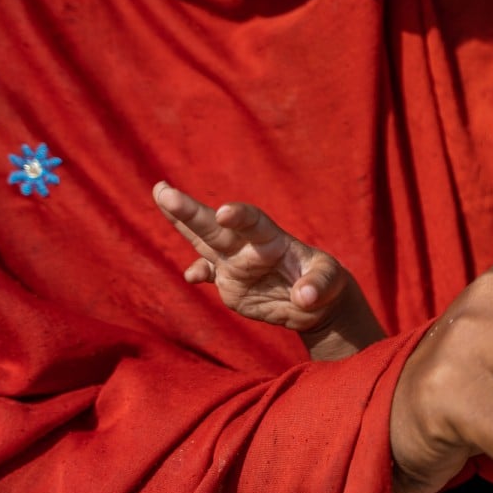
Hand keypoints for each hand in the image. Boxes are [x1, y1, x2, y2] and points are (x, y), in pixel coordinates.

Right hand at [152, 181, 381, 358]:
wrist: (313, 302)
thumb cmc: (324, 281)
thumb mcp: (331, 281)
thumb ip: (319, 285)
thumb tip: (304, 297)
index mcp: (272, 239)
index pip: (253, 222)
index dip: (239, 217)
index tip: (223, 213)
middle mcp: (247, 246)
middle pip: (215, 228)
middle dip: (189, 212)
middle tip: (163, 190)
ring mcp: (234, 263)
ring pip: (203, 241)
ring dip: (181, 223)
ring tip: (161, 195)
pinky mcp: (228, 282)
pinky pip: (207, 273)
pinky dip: (197, 272)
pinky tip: (191, 275)